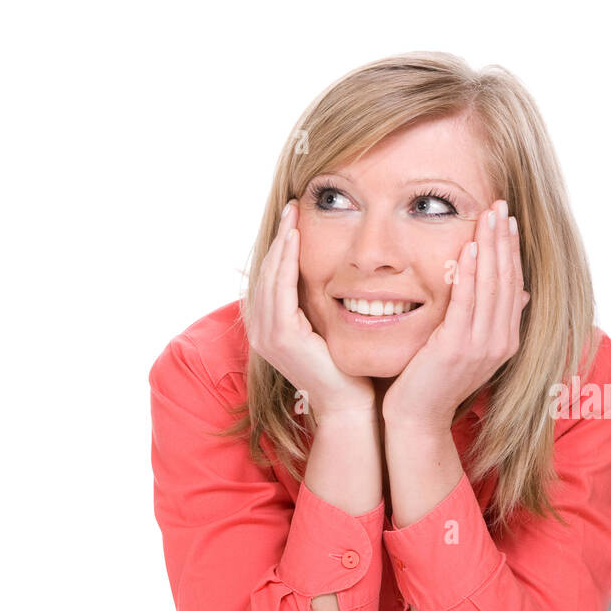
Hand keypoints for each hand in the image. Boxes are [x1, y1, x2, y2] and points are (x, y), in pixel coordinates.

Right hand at [246, 199, 376, 420]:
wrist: (349, 405)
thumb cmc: (347, 370)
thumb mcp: (328, 330)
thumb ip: (320, 306)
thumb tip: (333, 279)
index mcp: (271, 328)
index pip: (273, 279)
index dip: (282, 247)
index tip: (295, 219)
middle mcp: (261, 331)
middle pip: (266, 271)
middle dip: (280, 237)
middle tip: (293, 206)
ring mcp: (266, 334)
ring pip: (270, 275)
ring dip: (282, 242)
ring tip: (293, 214)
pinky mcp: (279, 336)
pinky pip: (280, 288)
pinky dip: (286, 261)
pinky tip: (295, 239)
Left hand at [381, 198, 528, 431]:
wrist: (417, 418)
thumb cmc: (433, 380)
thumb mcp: (465, 345)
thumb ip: (488, 319)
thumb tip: (520, 293)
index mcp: (505, 340)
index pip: (512, 284)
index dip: (510, 250)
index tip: (506, 219)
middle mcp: (500, 342)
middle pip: (506, 279)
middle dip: (503, 240)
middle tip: (500, 205)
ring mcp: (482, 346)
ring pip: (491, 286)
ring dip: (491, 247)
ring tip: (488, 215)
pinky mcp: (458, 348)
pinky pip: (468, 303)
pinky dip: (471, 273)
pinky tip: (470, 247)